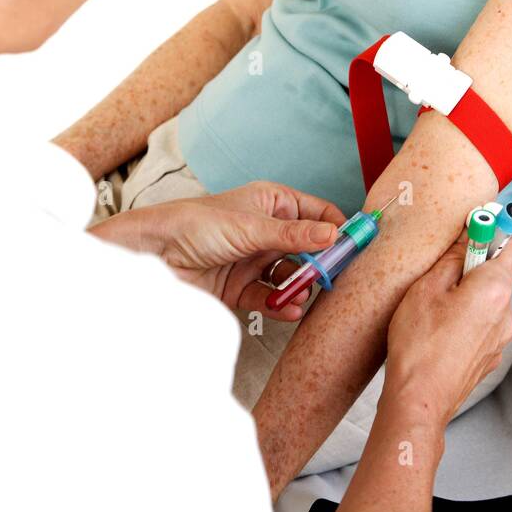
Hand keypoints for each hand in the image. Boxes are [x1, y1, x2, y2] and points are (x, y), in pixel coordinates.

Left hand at [89, 181, 345, 320]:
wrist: (154, 256)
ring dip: (300, 287)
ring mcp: (255, 260)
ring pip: (292, 276)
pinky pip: (271, 297)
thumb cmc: (197, 225)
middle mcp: (267, 231)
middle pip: (309, 249)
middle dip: (322, 265)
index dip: (339, 229)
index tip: (358, 247)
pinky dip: (282, 304)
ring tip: (302, 295)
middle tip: (334, 279)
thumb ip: (295, 236)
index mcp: (273, 203)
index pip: (318, 213)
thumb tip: (334, 235)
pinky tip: (289, 309)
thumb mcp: (251, 227)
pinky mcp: (241, 288)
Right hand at [384, 231, 511, 424]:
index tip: (474, 231)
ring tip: (437, 308)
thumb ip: (453, 258)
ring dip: (470, 296)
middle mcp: (505, 313)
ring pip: (490, 302)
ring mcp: (500, 338)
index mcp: (494, 289)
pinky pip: (484, 325)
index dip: (494, 234)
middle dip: (475, 268)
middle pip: (500, 275)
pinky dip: (468, 320)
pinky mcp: (490, 356)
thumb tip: (469, 236)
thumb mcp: (427, 288)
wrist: (419, 399)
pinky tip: (441, 330)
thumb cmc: (419, 345)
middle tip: (444, 273)